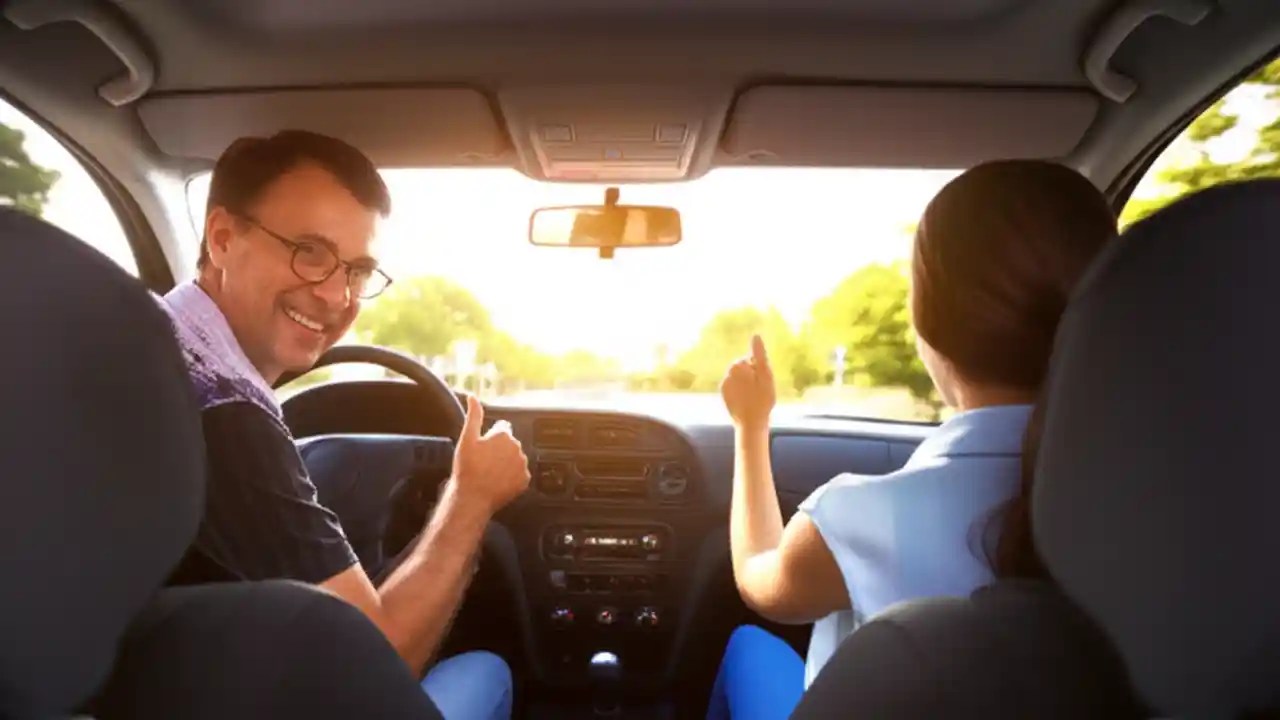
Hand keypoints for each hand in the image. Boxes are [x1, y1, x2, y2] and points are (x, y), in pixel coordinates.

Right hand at [449, 396, 530, 515]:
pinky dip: (511, 477)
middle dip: (500, 450)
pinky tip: (498, 481)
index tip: (483, 449)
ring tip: (490, 473)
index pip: (502, 429)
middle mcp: (517, 448)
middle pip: (509, 444)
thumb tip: (473, 396)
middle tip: (484, 462)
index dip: (491, 438)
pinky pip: (519, 474)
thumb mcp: (467, 439)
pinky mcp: (525, 480)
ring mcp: (522, 465)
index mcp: (504, 436)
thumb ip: (473, 415)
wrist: (472, 497)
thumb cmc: (466, 468)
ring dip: (506, 463)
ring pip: (515, 459)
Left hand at [721, 335, 775, 431]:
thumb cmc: (763, 399)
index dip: (759, 369)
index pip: (751, 359)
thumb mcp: (765, 375)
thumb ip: (759, 354)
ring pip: (738, 377)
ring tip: (754, 396)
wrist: (751, 423)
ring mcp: (725, 384)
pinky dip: (740, 391)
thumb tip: (756, 335)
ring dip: (746, 383)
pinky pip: (734, 386)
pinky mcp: (723, 394)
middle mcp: (728, 373)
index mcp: (737, 366)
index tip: (762, 382)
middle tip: (760, 390)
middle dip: (751, 375)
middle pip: (743, 367)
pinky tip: (746, 400)